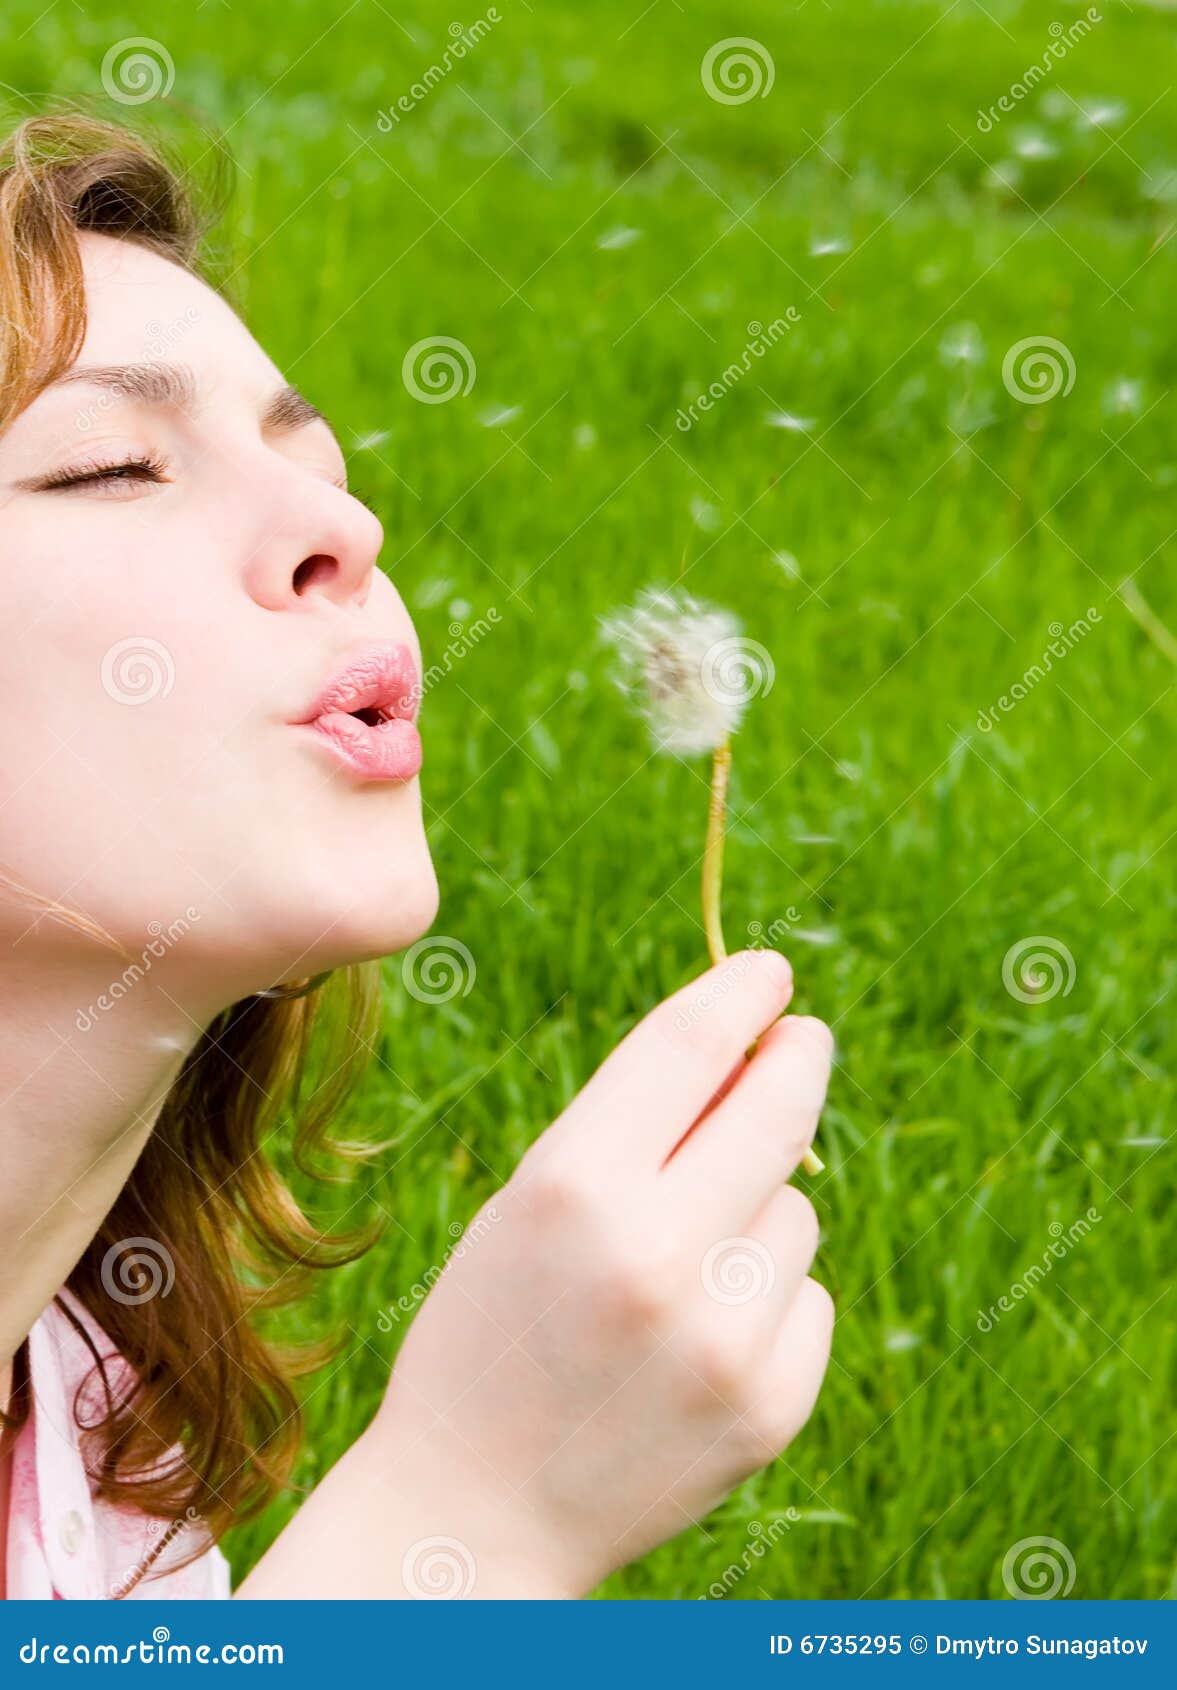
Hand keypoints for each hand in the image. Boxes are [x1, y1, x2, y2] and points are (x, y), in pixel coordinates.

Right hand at [372, 949, 833, 1597]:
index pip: (689, 1047)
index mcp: (572, 1188)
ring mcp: (722, 1338)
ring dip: (756, 1209)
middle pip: (777, 1109)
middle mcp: (656, 1255)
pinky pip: (806, 1295)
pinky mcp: (769, 1407)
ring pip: (796, 1207)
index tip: (770, 970)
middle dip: (796, 1058)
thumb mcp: (528, 1206)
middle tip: (801, 1039)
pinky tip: (699, 1340)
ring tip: (677, 1272)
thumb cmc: (490, 1330)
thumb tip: (750, 1045)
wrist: (474, 1513)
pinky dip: (769, 1297)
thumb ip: (631, 1128)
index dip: (738, 993)